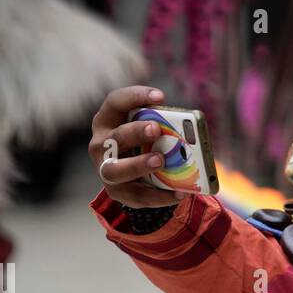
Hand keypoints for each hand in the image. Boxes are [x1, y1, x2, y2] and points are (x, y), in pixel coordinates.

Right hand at [88, 86, 183, 207]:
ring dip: (138, 165)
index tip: (160, 96)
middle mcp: (101, 144)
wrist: (134, 174)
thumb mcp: (149, 128)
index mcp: (108, 120)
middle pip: (114, 137)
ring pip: (115, 170)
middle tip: (156, 129)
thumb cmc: (144, 141)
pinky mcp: (117, 192)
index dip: (135, 97)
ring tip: (160, 161)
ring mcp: (105, 170)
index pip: (116, 102)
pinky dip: (158, 196)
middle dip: (135, 132)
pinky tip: (179, 192)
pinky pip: (136, 196)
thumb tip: (191, 130)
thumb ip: (163, 125)